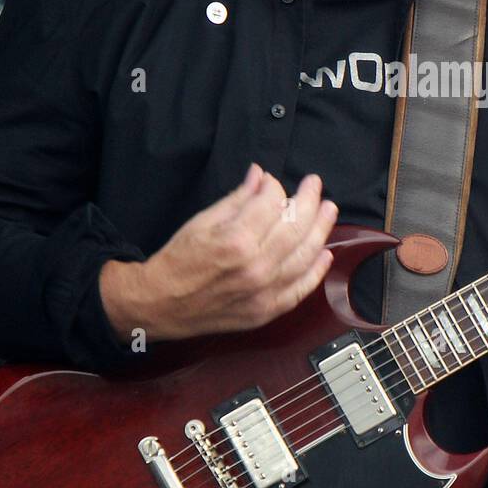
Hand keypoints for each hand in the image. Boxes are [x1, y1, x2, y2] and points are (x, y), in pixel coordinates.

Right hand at [99, 164, 337, 342]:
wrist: (159, 304)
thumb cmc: (178, 261)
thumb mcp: (202, 221)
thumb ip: (237, 199)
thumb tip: (261, 176)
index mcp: (237, 241)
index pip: (272, 204)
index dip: (275, 187)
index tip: (272, 182)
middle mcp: (256, 267)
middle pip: (296, 227)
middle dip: (309, 200)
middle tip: (315, 185)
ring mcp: (264, 292)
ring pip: (306, 256)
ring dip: (321, 230)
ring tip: (329, 211)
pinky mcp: (266, 311)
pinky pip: (301, 290)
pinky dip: (316, 271)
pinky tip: (324, 254)